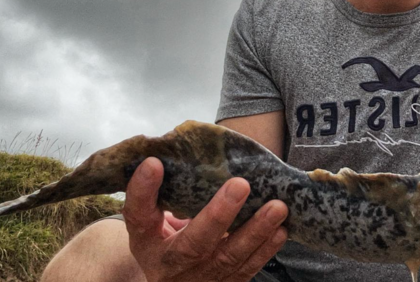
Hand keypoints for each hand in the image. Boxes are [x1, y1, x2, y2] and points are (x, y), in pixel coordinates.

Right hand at [123, 157, 287, 281]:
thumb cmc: (164, 239)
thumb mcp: (152, 220)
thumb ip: (160, 192)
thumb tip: (170, 151)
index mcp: (147, 242)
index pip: (138, 217)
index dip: (143, 191)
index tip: (153, 163)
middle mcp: (171, 265)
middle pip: (193, 244)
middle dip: (218, 214)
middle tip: (240, 184)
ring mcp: (200, 279)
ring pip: (229, 258)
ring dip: (256, 231)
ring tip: (277, 207)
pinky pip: (247, 269)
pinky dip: (266, 249)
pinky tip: (281, 229)